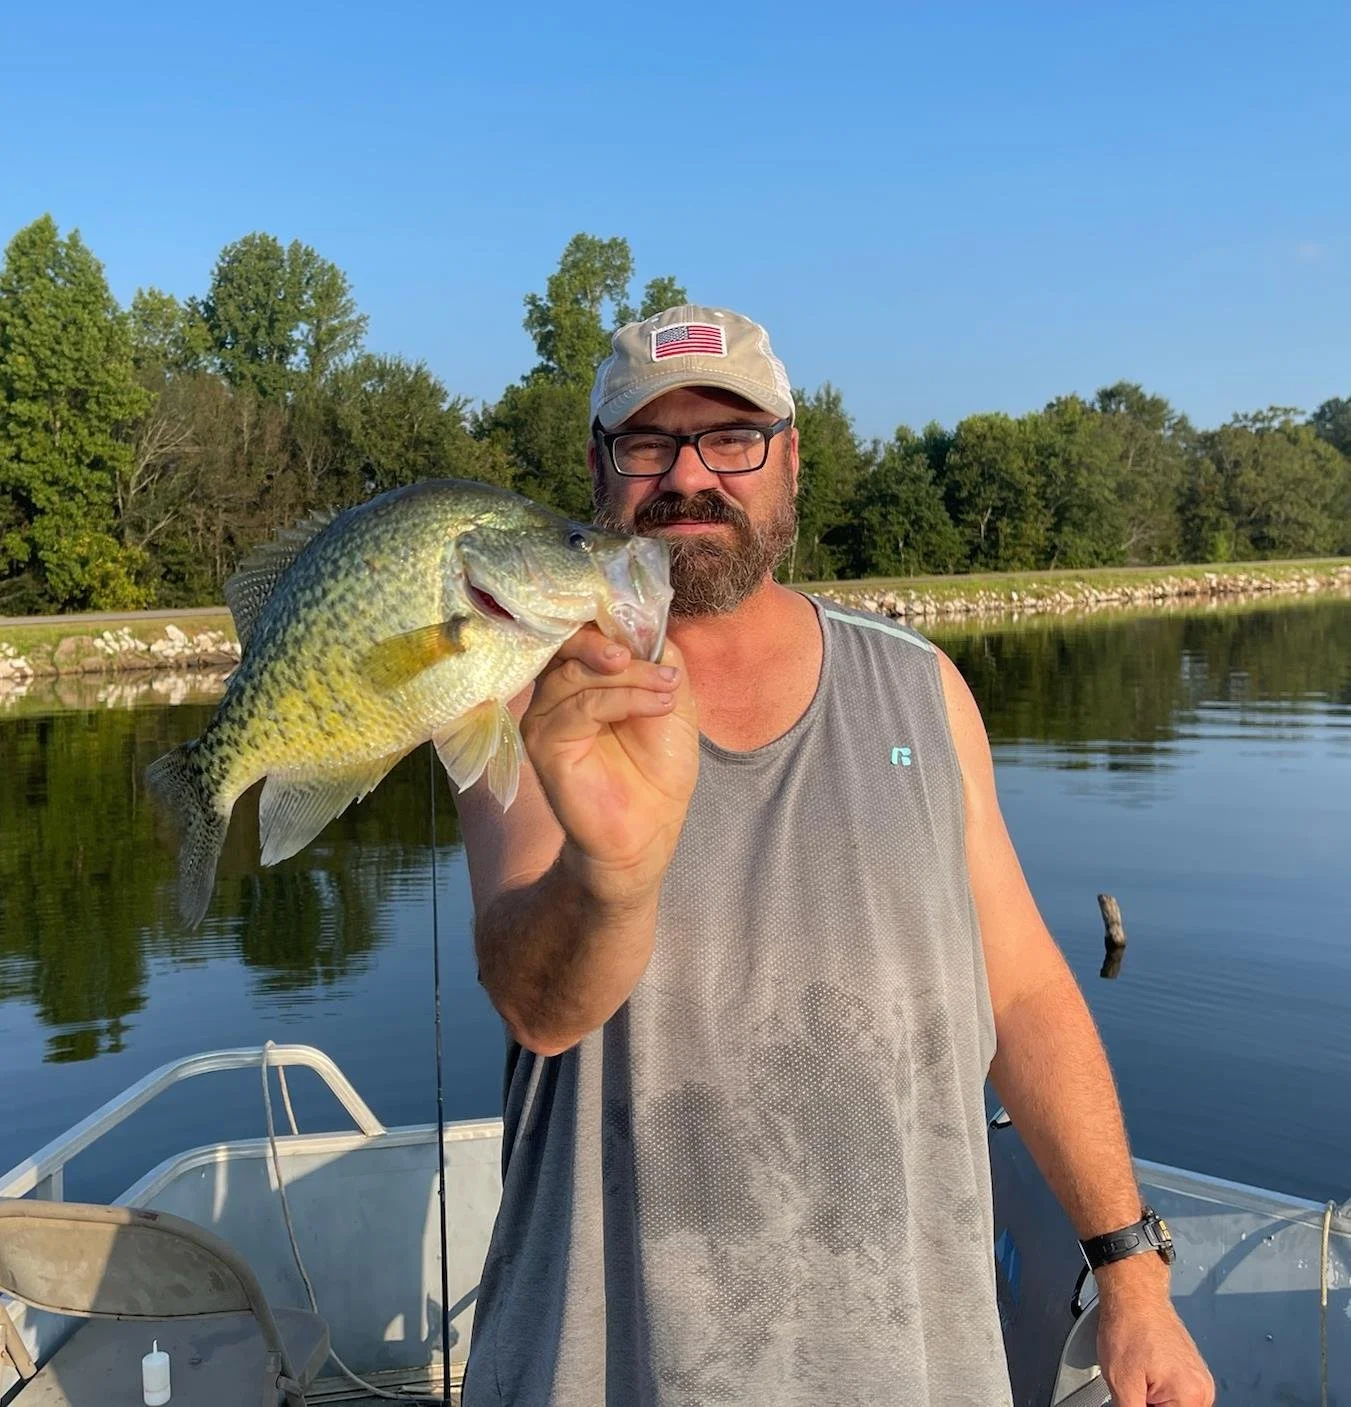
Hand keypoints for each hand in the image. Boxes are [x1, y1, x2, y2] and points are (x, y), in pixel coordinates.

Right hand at [521, 625, 698, 906]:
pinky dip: (625, 699)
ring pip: (578, 673)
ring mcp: (544, 718)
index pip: (580, 630)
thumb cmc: (658, 767)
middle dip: (612, 642)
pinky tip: (658, 707)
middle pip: (569, 643)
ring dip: (632, 675)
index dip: (610, 618)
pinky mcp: (544, 745)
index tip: (648, 623)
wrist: (649, 830)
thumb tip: (649, 622)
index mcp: (580, 676)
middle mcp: (554, 692)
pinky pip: (581, 706)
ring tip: (668, 688)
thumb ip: (661, 659)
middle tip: (646, 655)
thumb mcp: (673, 700)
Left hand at [1096, 1277, 1213, 1405]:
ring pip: (1174, 1406)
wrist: (1133, 1293)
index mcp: (1191, 1396)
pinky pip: (1176, 1394)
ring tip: (1138, 1378)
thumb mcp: (1121, 1383)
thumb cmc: (1129, 1326)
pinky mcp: (1191, 1370)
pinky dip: (1158, 1391)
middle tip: (1135, 1389)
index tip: (1136, 1399)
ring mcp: (1199, 1379)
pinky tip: (1144, 1373)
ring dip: (1154, 1401)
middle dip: (1150, 1405)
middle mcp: (1203, 1390)